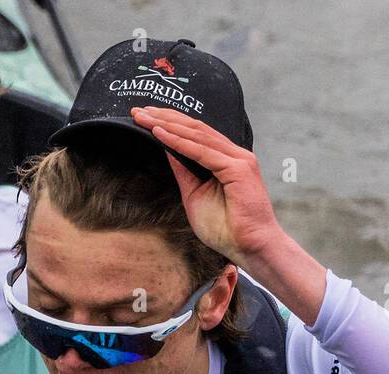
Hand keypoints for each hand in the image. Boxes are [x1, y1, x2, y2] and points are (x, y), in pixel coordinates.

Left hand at [130, 106, 326, 324]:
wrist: (250, 248)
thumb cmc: (226, 228)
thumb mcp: (195, 195)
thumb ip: (184, 172)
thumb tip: (167, 150)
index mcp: (226, 159)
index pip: (195, 134)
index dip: (169, 123)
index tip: (144, 118)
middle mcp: (234, 154)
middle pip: (195, 128)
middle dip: (164, 118)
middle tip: (138, 111)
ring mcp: (238, 159)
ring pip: (197, 135)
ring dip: (168, 125)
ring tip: (144, 117)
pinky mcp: (238, 169)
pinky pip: (202, 151)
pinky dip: (179, 142)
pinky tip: (160, 133)